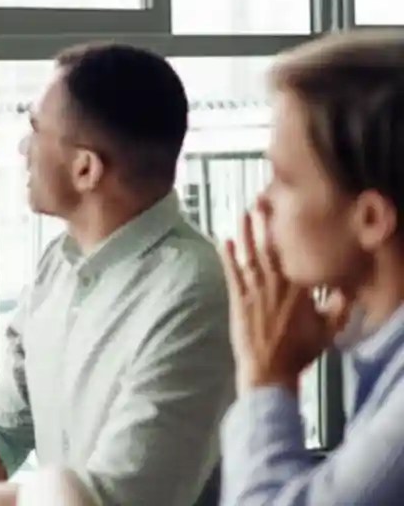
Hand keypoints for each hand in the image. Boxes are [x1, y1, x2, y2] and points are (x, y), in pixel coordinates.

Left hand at [221, 202, 351, 392]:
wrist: (269, 371)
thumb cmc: (299, 351)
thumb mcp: (329, 330)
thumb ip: (341, 308)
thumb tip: (350, 289)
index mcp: (300, 291)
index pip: (296, 256)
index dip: (290, 234)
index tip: (287, 213)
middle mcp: (277, 287)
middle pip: (270, 249)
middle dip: (264, 224)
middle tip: (260, 201)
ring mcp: (255, 293)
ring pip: (250, 257)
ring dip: (245, 234)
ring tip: (242, 214)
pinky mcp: (237, 301)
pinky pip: (232, 274)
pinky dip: (227, 257)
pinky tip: (224, 241)